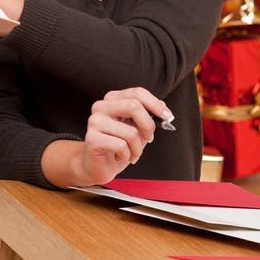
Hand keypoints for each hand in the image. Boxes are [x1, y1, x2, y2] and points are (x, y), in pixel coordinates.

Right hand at [41, 87, 173, 187]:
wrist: (97, 166)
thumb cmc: (118, 146)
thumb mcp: (136, 128)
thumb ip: (147, 116)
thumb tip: (163, 109)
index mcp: (112, 99)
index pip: (137, 93)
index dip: (155, 104)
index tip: (168, 116)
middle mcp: (101, 106)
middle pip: (134, 106)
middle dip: (148, 126)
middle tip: (149, 139)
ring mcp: (94, 122)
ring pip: (130, 132)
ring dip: (137, 148)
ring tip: (131, 153)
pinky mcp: (92, 139)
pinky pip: (121, 146)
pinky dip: (126, 155)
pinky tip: (119, 157)